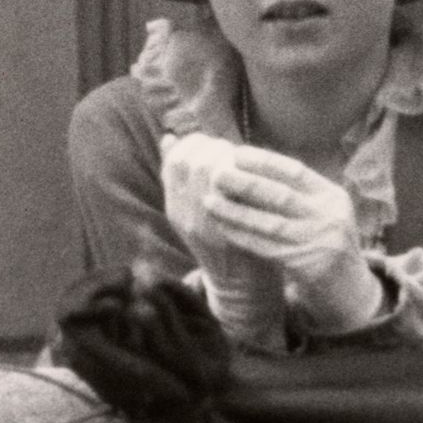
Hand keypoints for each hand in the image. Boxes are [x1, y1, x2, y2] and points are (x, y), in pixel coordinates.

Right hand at [160, 133, 284, 338]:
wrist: (240, 285)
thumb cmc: (222, 237)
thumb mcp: (194, 207)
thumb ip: (183, 176)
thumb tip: (168, 137)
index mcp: (174, 206)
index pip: (174, 160)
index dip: (195, 144)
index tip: (213, 146)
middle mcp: (184, 215)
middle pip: (190, 162)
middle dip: (213, 148)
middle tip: (230, 152)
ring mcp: (205, 224)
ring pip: (210, 172)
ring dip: (229, 159)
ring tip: (241, 163)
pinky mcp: (229, 231)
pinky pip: (233, 190)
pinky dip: (245, 177)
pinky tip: (254, 178)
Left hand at [207, 148, 384, 332]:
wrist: (350, 292)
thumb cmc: (325, 245)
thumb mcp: (321, 213)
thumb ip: (296, 194)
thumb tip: (250, 168)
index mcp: (333, 197)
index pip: (296, 172)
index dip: (265, 161)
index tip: (237, 154)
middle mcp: (331, 217)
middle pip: (282, 195)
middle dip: (246, 183)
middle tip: (217, 174)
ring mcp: (321, 243)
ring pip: (270, 223)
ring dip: (236, 212)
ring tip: (210, 201)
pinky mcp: (308, 268)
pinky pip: (266, 248)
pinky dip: (242, 236)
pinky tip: (222, 227)